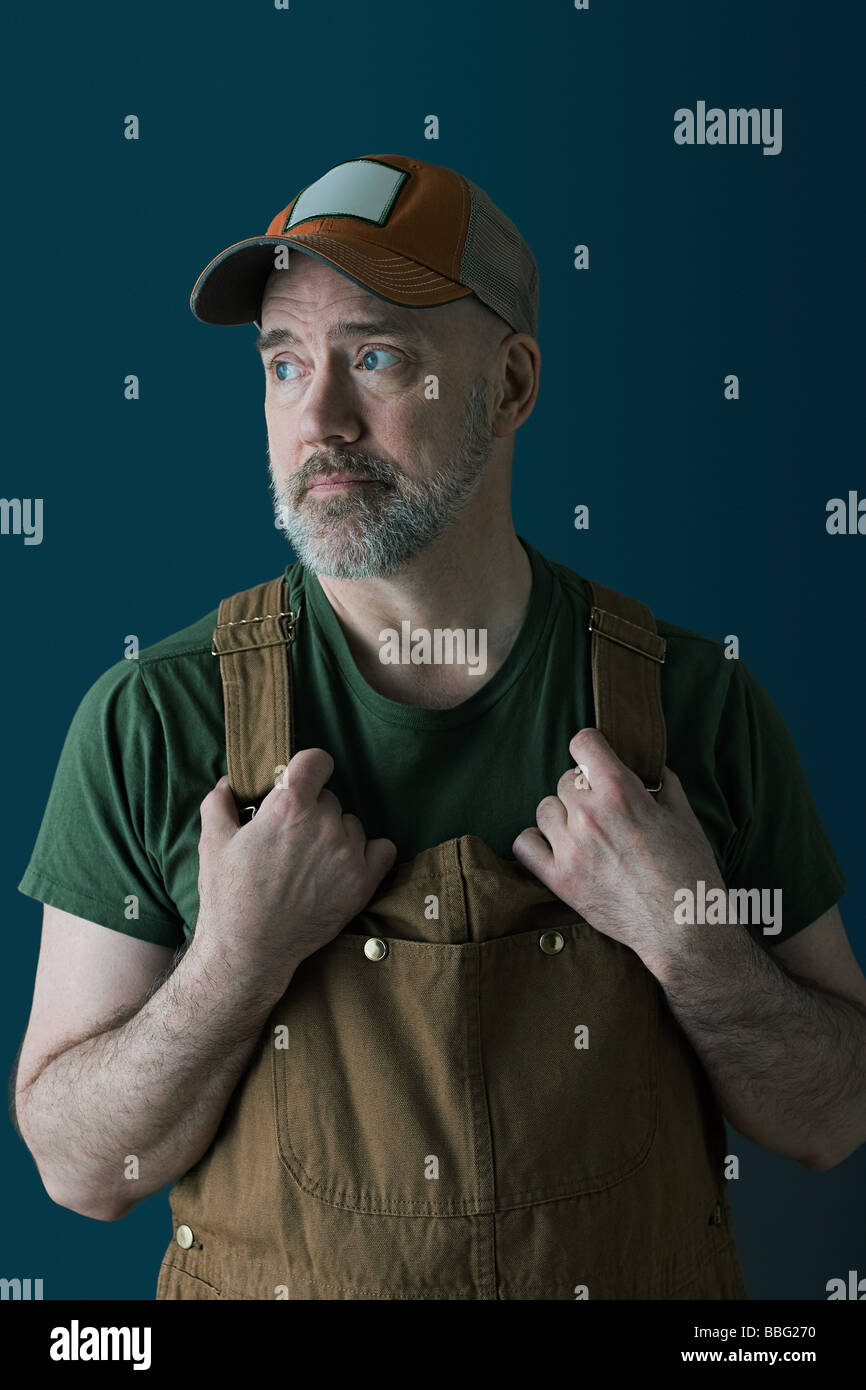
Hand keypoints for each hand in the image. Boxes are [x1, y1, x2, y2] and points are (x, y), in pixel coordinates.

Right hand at [195, 749, 397, 988]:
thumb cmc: (229, 896)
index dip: (307, 768)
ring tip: (311, 862)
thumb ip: (220, 802)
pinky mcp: (364, 880)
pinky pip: (382, 848)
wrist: (250, 950)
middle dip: (312, 811)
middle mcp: (325, 823)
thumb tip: (229, 783)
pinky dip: (368, 854)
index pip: (317, 760)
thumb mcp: (212, 842)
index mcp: (290, 805)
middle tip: (291, 839)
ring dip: (336, 835)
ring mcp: (349, 852)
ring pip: (351, 823)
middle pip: (329, 798)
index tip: (300, 782)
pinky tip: (344, 867)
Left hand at [511, 728, 725, 971]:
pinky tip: (556, 847)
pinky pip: (525, 844)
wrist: (683, 928)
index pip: (583, 743)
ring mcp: (570, 848)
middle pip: (566, 780)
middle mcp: (589, 815)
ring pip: (545, 808)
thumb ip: (662, 784)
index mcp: (621, 792)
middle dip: (583, 789)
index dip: (590, 748)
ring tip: (583, 831)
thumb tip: (648, 767)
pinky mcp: (559, 879)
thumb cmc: (690, 870)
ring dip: (562, 815)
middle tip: (603, 810)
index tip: (595, 759)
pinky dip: (536, 842)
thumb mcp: (684, 816)